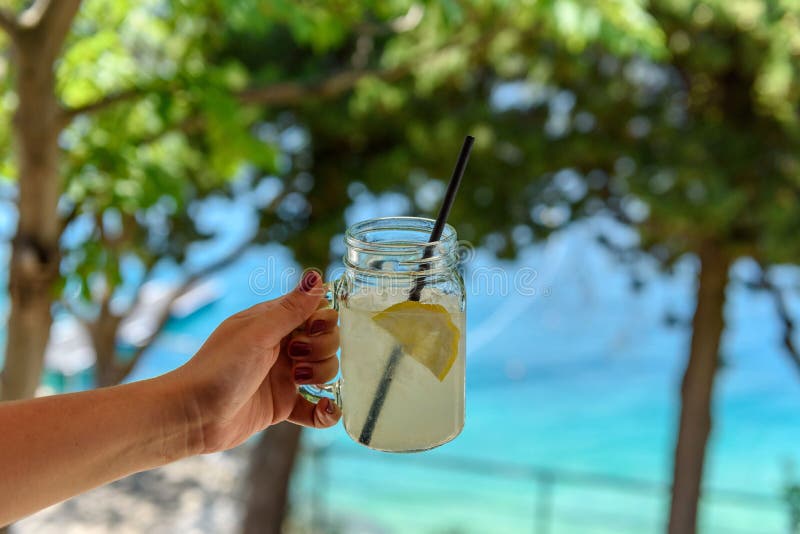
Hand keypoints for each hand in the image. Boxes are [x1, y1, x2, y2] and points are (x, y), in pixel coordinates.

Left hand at [167, 270, 340, 453]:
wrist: (191, 415)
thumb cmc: (218, 367)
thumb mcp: (257, 334)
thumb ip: (291, 309)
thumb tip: (315, 276)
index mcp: (274, 322)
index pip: (316, 312)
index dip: (324, 320)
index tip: (313, 329)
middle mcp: (282, 347)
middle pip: (326, 341)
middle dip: (322, 349)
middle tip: (296, 359)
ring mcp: (284, 376)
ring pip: (325, 370)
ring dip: (322, 376)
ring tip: (297, 382)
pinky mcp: (283, 405)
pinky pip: (315, 407)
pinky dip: (326, 411)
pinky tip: (327, 411)